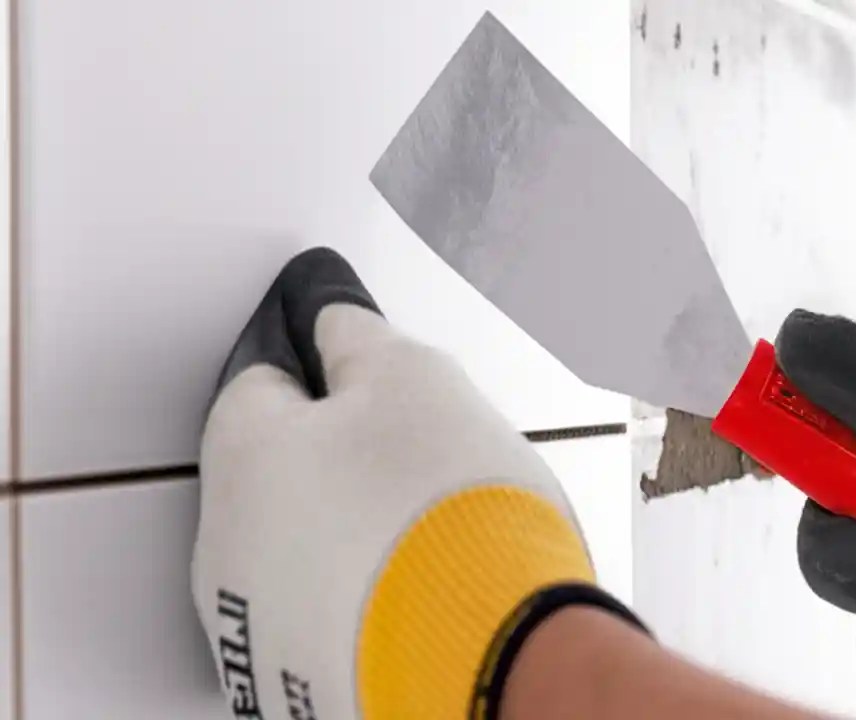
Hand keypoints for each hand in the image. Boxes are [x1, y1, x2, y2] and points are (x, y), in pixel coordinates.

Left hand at [193, 248, 638, 718]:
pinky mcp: (294, 683)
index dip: (329, 370)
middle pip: (284, 472)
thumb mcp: (415, 376)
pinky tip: (424, 594)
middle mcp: (226, 546)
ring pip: (305, 551)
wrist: (487, 655)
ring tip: (435, 537)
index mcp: (241, 453)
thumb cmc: (450, 517)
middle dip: (346, 459)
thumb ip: (357, 336)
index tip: (374, 378)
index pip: (262, 379)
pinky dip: (366, 602)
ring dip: (355, 536)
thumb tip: (330, 314)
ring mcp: (256, 624)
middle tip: (423, 461)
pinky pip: (327, 618)